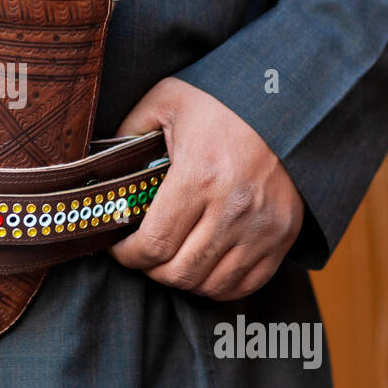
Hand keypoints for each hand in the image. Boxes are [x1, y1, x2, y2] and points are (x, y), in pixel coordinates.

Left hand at [109, 79, 302, 300]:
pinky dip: (219, 286)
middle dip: (151, 270)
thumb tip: (101, 166)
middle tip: (142, 255)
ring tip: (171, 260)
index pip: (154, 244)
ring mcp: (263, 226)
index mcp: (199, 177)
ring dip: (183, 280)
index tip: (118, 247)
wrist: (286, 102)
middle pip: (180, 272)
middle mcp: (234, 208)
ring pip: (211, 285)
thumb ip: (128, 132)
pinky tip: (203, 267)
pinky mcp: (283, 235)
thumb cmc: (220, 102)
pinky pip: (247, 284)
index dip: (127, 256)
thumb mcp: (166, 100)